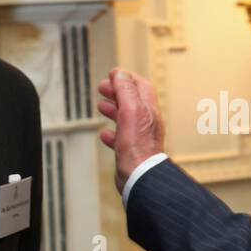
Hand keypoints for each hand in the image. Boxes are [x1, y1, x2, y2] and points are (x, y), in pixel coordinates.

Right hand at [97, 68, 164, 192]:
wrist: (140, 176)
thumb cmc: (137, 147)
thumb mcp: (130, 111)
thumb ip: (126, 91)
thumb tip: (122, 74)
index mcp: (148, 109)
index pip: (141, 85)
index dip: (126, 78)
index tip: (113, 74)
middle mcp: (147, 121)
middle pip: (132, 99)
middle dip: (117, 91)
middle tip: (103, 88)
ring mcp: (140, 136)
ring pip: (126, 117)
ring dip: (113, 109)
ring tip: (101, 106)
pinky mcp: (132, 150)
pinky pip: (122, 137)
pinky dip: (112, 132)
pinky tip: (105, 133)